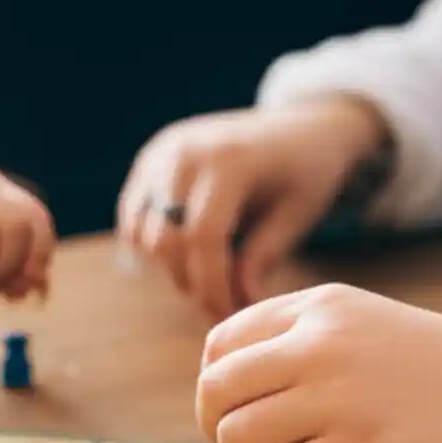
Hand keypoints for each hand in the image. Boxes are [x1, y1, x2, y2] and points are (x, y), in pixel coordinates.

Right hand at [117, 100, 387, 318]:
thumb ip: (262, 258)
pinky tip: (192, 255)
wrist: (300, 126)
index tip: (229, 316)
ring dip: (172, 268)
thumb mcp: (296, 216)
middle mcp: (184, 152)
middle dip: (192, 283)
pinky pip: (135, 219)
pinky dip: (155, 247)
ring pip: (144, 235)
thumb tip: (236, 306)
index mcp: (228, 160)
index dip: (212, 287)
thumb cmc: (306, 173)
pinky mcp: (149, 161)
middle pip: (166, 241)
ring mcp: (161, 154)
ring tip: (214, 275)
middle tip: (224, 304)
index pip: (203, 238)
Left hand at [196, 284, 441, 442]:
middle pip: (216, 388)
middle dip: (216, 427)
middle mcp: (320, 344)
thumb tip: (254, 396)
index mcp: (326, 306)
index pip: (224, 341)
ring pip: (233, 436)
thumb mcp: (383, 330)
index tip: (237, 412)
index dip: (217, 385)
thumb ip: (320, 347)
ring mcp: (335, 400)